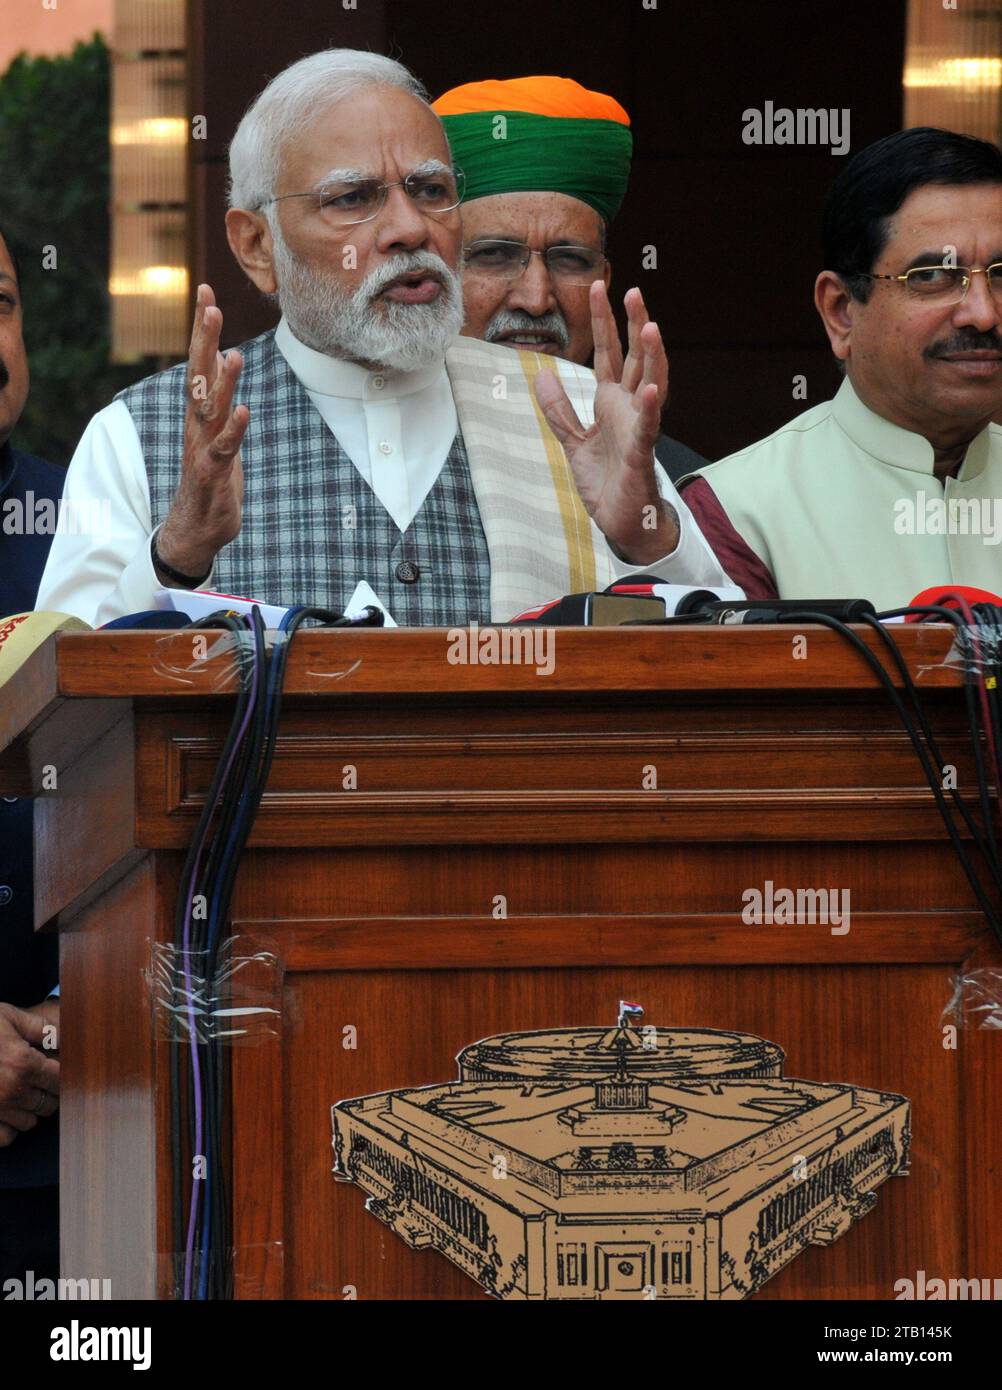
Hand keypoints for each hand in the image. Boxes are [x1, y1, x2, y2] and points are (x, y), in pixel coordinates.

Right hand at [0, 1000, 59, 1147]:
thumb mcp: (6, 1017)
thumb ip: (39, 1027)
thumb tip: (62, 1036)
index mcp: (24, 1063)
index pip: (60, 1080)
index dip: (60, 1075)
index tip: (53, 1071)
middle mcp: (12, 1090)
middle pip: (48, 1104)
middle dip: (46, 1093)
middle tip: (36, 1082)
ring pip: (30, 1122)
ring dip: (28, 1110)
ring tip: (18, 1094)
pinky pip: (6, 1137)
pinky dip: (8, 1128)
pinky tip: (4, 1112)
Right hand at [156, 284, 247, 581]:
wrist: (195, 529)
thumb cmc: (211, 479)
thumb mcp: (220, 433)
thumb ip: (221, 401)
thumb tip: (226, 363)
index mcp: (199, 412)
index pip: (199, 362)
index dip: (202, 328)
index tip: (207, 291)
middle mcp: (196, 424)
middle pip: (198, 374)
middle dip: (204, 339)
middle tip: (209, 302)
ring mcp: (201, 448)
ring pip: (209, 409)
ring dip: (221, 382)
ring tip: (234, 354)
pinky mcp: (211, 474)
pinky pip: (223, 449)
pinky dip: (234, 430)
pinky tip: (245, 411)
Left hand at [533, 282, 678, 565]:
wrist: (619, 520)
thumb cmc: (605, 481)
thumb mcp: (572, 440)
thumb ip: (560, 410)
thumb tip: (543, 376)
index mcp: (612, 402)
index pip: (609, 353)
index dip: (604, 322)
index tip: (599, 288)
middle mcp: (629, 408)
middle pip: (633, 358)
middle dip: (633, 325)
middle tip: (633, 290)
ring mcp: (638, 427)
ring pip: (650, 383)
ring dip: (651, 356)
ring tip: (650, 326)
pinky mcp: (641, 452)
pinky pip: (648, 425)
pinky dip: (650, 407)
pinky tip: (652, 387)